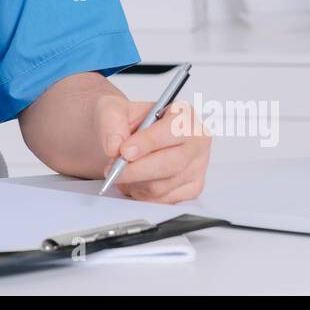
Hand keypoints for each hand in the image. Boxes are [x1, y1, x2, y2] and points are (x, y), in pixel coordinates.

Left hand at [95, 95, 211, 202]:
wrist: (125, 137)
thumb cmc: (126, 121)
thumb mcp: (112, 109)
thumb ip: (112, 123)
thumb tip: (115, 147)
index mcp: (184, 115)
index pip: (173, 130)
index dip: (148, 142)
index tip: (125, 151)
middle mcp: (196, 141)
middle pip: (171, 164)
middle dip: (136, 170)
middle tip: (113, 169)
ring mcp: (196, 167)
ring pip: (163, 186)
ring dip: (135, 183)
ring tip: (122, 171)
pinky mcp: (190, 189)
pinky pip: (162, 200)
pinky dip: (141, 194)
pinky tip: (135, 180)